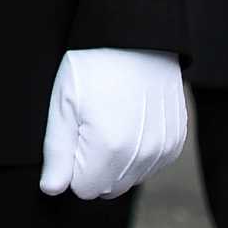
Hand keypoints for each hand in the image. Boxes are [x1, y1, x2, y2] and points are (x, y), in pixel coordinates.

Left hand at [37, 49, 187, 199]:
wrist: (139, 39)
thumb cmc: (95, 66)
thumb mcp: (64, 102)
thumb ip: (57, 152)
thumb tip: (52, 189)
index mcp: (109, 149)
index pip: (83, 189)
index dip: (73, 164)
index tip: (76, 133)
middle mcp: (140, 156)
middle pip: (107, 189)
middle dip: (95, 166)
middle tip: (92, 125)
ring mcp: (162, 150)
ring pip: (130, 179)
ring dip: (117, 161)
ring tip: (112, 118)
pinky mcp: (175, 143)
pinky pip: (149, 166)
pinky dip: (137, 152)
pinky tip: (131, 121)